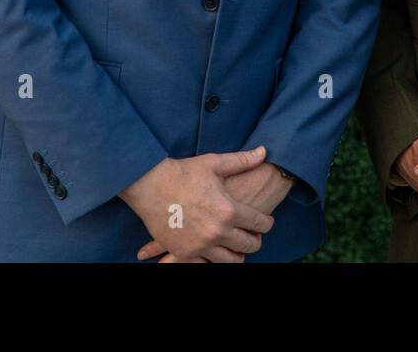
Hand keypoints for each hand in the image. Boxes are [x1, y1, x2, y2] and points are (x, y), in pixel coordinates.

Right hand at [138, 162, 292, 260]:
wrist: (150, 185)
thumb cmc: (183, 172)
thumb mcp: (215, 164)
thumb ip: (242, 161)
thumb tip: (263, 152)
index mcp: (229, 210)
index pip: (260, 223)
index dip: (267, 223)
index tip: (266, 222)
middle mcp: (218, 232)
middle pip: (249, 245)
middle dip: (255, 240)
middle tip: (254, 235)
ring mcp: (201, 245)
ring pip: (231, 261)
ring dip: (237, 254)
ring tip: (237, 246)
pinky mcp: (185, 253)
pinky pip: (207, 265)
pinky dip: (214, 259)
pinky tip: (216, 250)